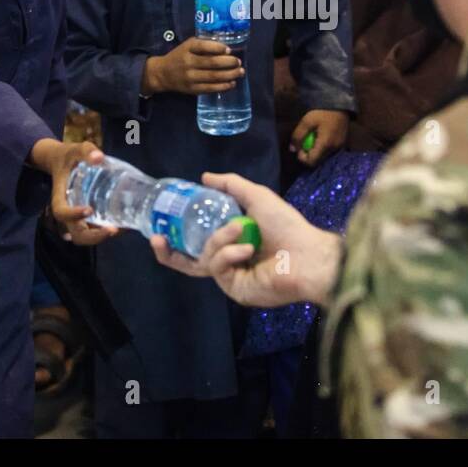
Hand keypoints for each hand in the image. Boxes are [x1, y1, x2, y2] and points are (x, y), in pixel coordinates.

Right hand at [31, 138, 119, 246]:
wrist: (63, 162)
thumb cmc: (69, 157)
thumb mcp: (76, 150)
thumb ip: (86, 151)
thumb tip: (99, 157)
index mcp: (60, 197)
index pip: (61, 212)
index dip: (73, 215)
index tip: (89, 209)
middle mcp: (68, 211)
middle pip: (77, 234)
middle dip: (94, 236)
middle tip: (113, 229)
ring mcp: (78, 217)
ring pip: (87, 236)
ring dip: (104, 237)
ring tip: (124, 228)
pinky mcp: (88, 217)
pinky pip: (96, 229)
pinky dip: (109, 231)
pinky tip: (126, 224)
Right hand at [141, 38, 243, 95]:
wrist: (162, 73)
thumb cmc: (180, 56)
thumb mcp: (188, 46)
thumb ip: (204, 45)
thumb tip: (227, 49)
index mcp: (187, 48)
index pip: (204, 46)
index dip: (218, 48)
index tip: (229, 50)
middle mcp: (188, 62)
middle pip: (212, 63)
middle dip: (229, 63)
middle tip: (239, 62)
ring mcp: (190, 77)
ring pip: (214, 77)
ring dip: (230, 75)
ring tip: (240, 72)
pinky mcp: (192, 89)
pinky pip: (210, 88)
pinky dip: (223, 86)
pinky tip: (231, 83)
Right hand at [149, 172, 342, 307]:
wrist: (308, 254)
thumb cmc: (287, 226)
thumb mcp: (257, 197)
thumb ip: (231, 186)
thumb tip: (204, 177)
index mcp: (232, 243)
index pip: (198, 242)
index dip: (177, 237)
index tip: (161, 226)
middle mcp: (228, 262)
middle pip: (190, 260)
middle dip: (170, 252)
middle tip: (158, 237)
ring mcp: (231, 277)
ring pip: (205, 259)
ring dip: (218, 240)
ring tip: (240, 230)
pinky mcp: (235, 289)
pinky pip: (219, 268)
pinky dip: (229, 254)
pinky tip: (246, 249)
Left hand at [290, 109, 348, 166]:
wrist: (339, 102)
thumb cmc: (322, 111)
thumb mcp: (306, 121)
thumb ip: (298, 136)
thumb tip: (292, 149)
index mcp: (325, 144)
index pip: (311, 161)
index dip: (302, 158)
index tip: (299, 148)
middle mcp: (334, 149)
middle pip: (318, 161)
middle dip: (309, 154)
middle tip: (305, 142)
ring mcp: (340, 146)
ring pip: (324, 156)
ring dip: (316, 151)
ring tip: (313, 138)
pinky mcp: (343, 143)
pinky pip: (330, 151)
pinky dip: (323, 147)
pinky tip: (321, 136)